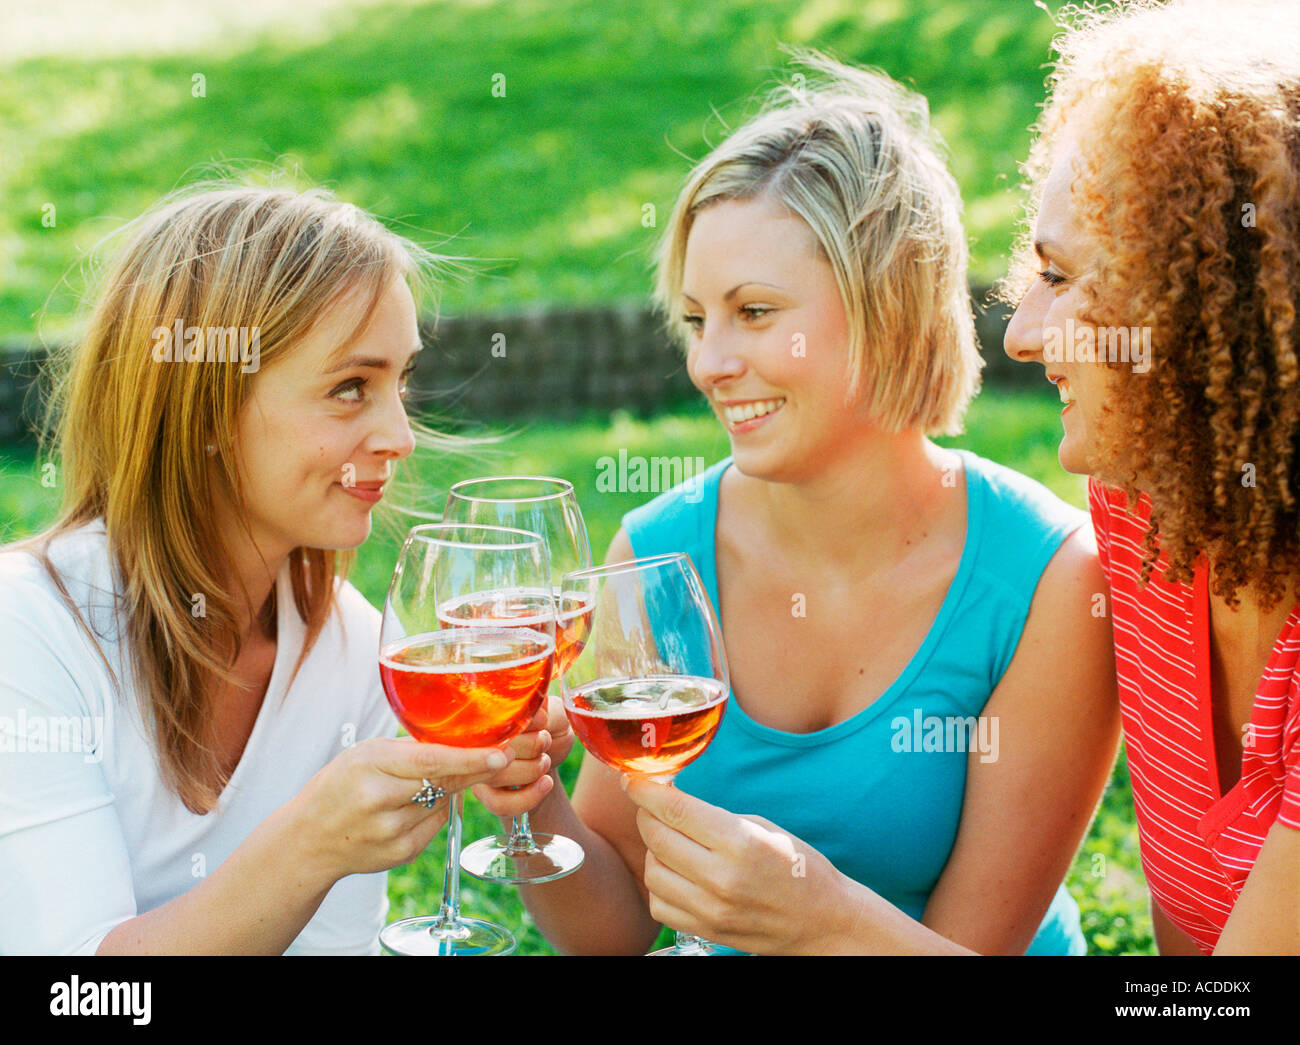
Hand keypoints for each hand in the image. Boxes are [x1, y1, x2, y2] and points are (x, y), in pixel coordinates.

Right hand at [292, 736, 511, 880]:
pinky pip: (436, 825)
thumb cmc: (340, 786)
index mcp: (370, 764)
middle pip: (445, 783)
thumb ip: (409, 750)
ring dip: (446, 791)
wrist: (309, 840)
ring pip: (444, 803)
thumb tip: (463, 742)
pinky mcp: (401, 854)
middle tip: (500, 757)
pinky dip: (433, 813)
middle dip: (476, 770)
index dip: (470, 758)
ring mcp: (391, 831)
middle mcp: (380, 799)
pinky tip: (410, 809)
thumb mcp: (365, 754)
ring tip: (417, 786)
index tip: (500, 753)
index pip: (431, 761)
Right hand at [472, 693, 574, 819]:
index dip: (517, 721)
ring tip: (546, 761)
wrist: (551, 755)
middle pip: (490, 747)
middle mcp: (475, 741)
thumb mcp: (555, 715)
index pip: (487, 718)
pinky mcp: (486, 794)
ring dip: (529, 770)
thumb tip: (538, 713)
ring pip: (495, 776)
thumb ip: (547, 710)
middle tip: (546, 740)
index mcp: (487, 714)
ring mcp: (478, 768)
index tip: (543, 721)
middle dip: (528, 746)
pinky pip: (499, 803)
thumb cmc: (550, 729)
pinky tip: (546, 783)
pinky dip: (528, 797)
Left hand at [624, 777, 848, 954]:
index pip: (676, 810)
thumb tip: (670, 801)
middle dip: (646, 814)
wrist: (822, 922)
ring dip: (653, 850)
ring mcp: (711, 909)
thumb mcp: (762, 827)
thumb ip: (715, 817)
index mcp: (740, 842)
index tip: (632, 780)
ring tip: (670, 841)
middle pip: (657, 837)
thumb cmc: (798, 867)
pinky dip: (659, 883)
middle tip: (651, 805)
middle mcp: (721, 877)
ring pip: (652, 871)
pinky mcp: (705, 930)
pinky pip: (659, 903)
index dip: (645, 790)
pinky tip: (676, 871)